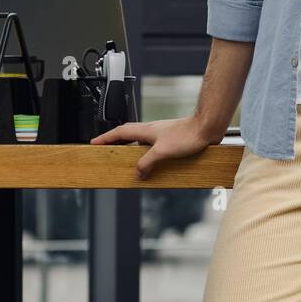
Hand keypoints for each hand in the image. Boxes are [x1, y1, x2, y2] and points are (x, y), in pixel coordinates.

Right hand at [90, 115, 214, 179]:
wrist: (206, 128)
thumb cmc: (187, 134)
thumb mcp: (162, 151)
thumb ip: (147, 162)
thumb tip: (137, 172)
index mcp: (146, 130)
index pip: (120, 132)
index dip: (106, 137)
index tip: (94, 142)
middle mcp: (152, 131)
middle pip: (127, 135)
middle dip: (115, 142)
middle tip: (106, 150)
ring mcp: (161, 135)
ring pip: (140, 141)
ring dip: (131, 149)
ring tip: (125, 161)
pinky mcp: (171, 140)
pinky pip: (151, 147)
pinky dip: (145, 154)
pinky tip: (150, 164)